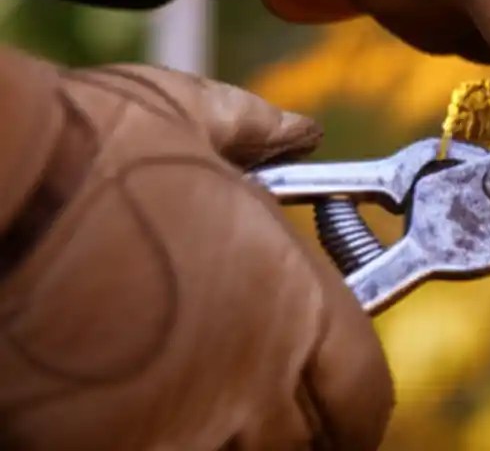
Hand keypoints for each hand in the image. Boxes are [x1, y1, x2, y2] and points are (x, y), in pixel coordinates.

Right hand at [0, 49, 391, 449]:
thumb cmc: (84, 142)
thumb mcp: (188, 114)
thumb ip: (256, 131)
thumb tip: (300, 130)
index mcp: (295, 299)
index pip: (364, 396)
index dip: (352, 407)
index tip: (334, 405)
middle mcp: (252, 373)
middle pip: (304, 446)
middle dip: (286, 431)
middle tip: (251, 404)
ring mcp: (177, 424)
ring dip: (215, 439)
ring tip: (181, 406)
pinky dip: (140, 444)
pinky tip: (111, 410)